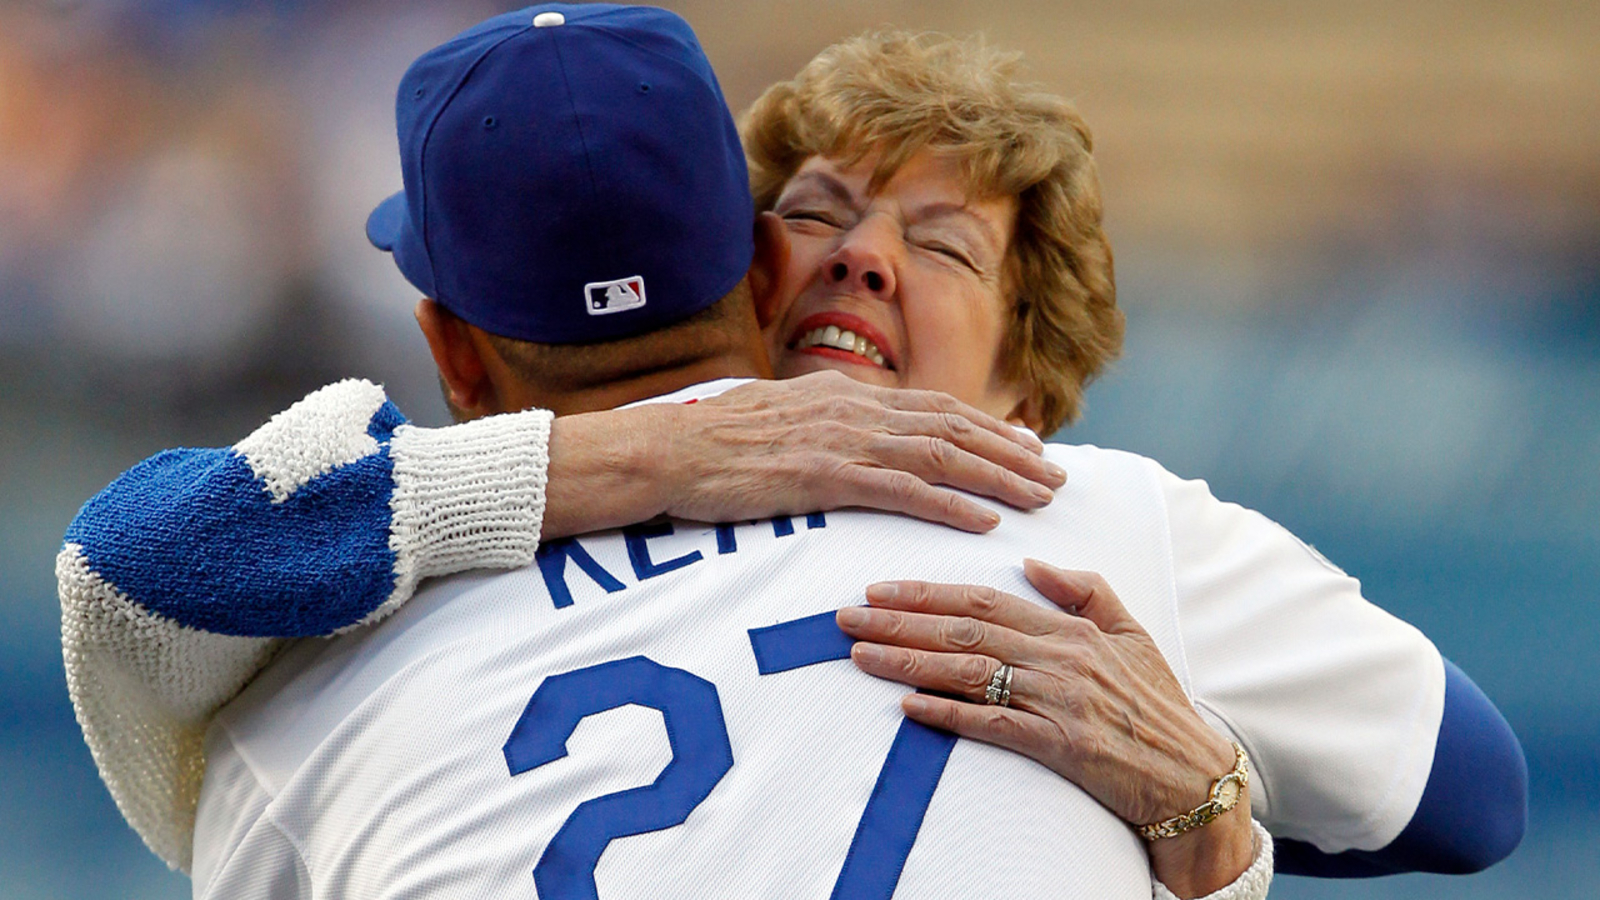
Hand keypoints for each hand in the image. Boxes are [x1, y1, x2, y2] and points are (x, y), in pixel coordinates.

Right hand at [542, 371, 1064, 537]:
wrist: (667, 449)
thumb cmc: (711, 441)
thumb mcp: (778, 418)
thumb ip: (821, 423)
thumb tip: (846, 434)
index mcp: (845, 395)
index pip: (935, 407)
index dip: (988, 427)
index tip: (1027, 445)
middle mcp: (854, 409)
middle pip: (954, 427)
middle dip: (1012, 452)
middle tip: (1056, 475)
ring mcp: (843, 441)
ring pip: (942, 455)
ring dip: (998, 477)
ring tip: (1040, 498)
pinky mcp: (826, 477)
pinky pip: (903, 491)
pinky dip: (951, 505)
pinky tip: (984, 522)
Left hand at [835, 559, 1253, 897]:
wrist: (1194, 775)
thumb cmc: (1158, 705)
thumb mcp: (1131, 633)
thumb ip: (1085, 590)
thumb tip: (1034, 561)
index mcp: (1070, 628)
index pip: (984, 600)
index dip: (927, 592)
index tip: (880, 588)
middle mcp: (1059, 657)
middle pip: (964, 630)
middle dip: (899, 621)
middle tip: (847, 616)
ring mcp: (1058, 700)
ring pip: (968, 672)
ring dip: (908, 662)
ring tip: (861, 655)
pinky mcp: (1060, 745)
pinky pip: (992, 725)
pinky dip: (947, 715)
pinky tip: (908, 708)